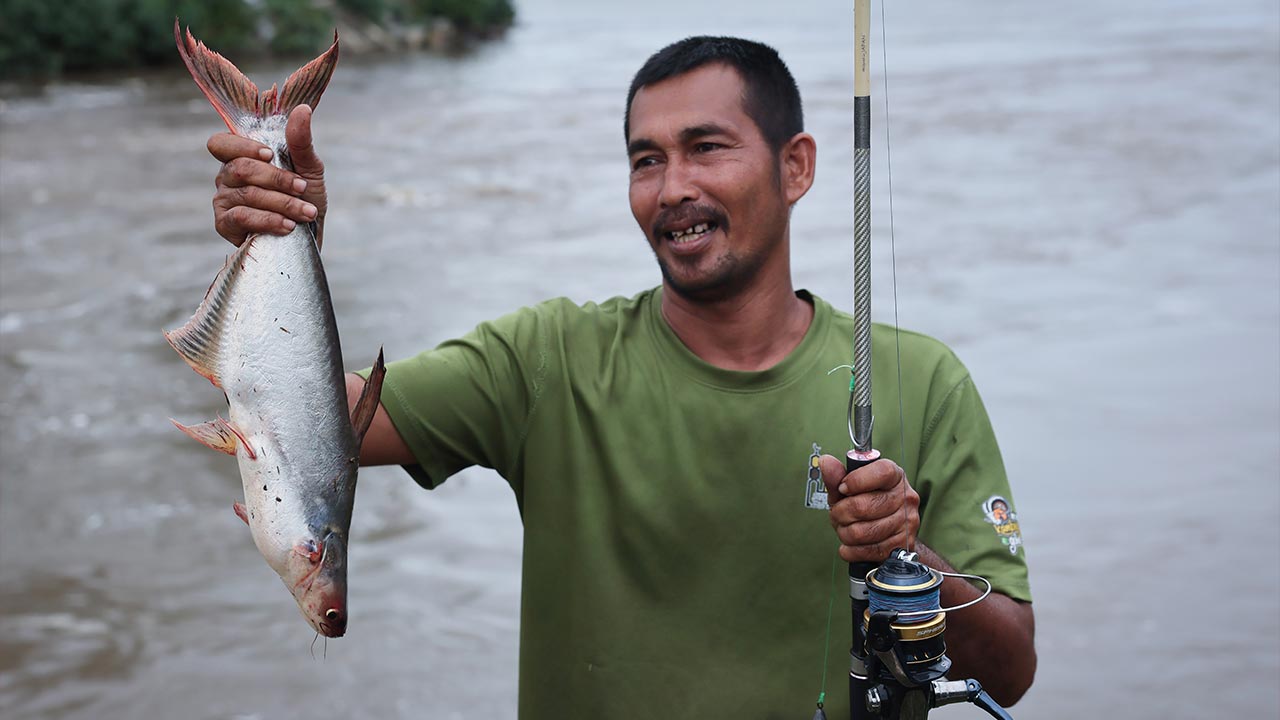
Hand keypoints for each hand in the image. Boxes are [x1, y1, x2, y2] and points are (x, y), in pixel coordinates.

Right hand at [207, 104, 327, 248]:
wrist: (311, 236)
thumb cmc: (307, 199)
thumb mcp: (310, 168)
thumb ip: (301, 141)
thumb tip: (302, 109)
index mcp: (241, 158)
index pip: (221, 143)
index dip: (242, 146)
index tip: (270, 155)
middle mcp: (226, 177)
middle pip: (240, 168)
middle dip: (277, 179)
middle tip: (302, 188)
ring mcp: (223, 201)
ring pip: (246, 194)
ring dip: (282, 203)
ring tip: (305, 213)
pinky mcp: (225, 225)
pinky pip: (241, 217)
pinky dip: (268, 220)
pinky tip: (288, 226)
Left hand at [819, 454, 919, 562]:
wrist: (889, 532)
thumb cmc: (867, 504)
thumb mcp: (848, 488)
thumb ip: (836, 476)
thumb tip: (826, 461)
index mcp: (895, 475)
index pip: (881, 472)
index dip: (855, 481)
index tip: (842, 488)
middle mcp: (906, 497)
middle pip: (863, 506)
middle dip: (840, 513)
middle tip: (837, 514)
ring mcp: (907, 522)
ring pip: (862, 532)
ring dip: (844, 533)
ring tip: (845, 528)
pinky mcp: (903, 544)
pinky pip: (868, 551)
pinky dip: (851, 550)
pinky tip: (851, 544)